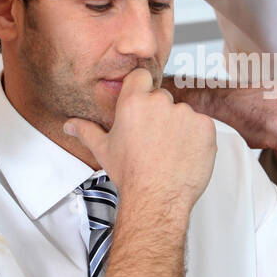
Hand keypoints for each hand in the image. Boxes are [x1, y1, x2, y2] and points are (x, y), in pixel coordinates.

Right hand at [66, 68, 216, 211]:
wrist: (157, 199)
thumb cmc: (131, 176)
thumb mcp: (104, 151)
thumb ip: (86, 131)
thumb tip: (70, 125)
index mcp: (133, 102)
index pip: (141, 76)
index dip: (142, 91)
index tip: (142, 107)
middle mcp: (160, 103)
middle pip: (162, 98)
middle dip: (160, 114)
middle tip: (154, 140)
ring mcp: (185, 114)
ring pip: (183, 113)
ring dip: (179, 127)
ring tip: (169, 151)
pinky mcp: (205, 126)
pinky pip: (202, 126)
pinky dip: (197, 138)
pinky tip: (184, 154)